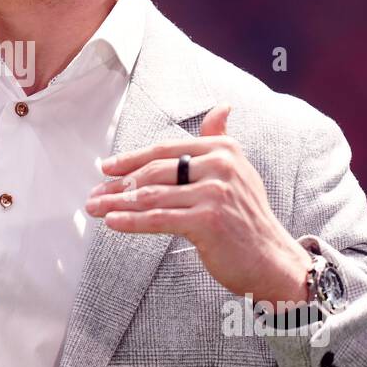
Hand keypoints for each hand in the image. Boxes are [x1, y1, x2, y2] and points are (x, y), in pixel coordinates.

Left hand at [84, 104, 311, 305]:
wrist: (271, 259)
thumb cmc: (247, 217)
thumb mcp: (238, 171)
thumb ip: (220, 139)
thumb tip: (221, 108)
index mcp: (223, 149)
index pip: (165, 149)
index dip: (132, 158)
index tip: (107, 167)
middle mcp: (220, 166)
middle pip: (155, 171)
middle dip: (119, 184)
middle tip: (96, 193)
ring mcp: (214, 193)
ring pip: (152, 196)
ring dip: (117, 203)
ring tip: (96, 207)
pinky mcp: (207, 221)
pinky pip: (159, 219)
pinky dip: (131, 221)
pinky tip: (113, 222)